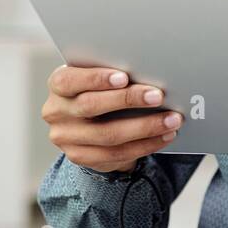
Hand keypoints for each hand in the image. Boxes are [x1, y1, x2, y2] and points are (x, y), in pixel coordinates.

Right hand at [42, 65, 183, 173]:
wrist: (87, 123)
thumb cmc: (98, 90)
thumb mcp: (97, 78)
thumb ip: (112, 74)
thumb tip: (148, 69)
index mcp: (58, 85)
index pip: (69, 80)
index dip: (96, 78)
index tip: (124, 77)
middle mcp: (56, 112)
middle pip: (91, 106)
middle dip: (128, 100)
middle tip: (158, 96)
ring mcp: (66, 138)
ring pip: (108, 135)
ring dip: (145, 127)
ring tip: (171, 119)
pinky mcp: (80, 157)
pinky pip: (116, 154)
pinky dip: (145, 145)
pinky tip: (164, 136)